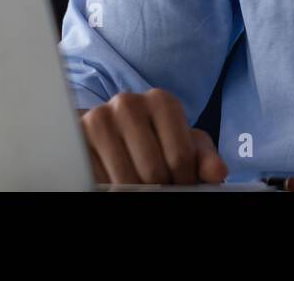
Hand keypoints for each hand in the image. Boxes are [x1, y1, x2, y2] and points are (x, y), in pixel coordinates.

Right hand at [79, 89, 227, 184]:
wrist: (115, 132)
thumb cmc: (158, 140)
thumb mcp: (186, 144)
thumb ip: (204, 158)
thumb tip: (217, 173)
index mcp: (161, 100)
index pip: (180, 157)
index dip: (184, 181)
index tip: (180, 185)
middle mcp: (128, 103)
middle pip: (152, 170)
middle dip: (160, 189)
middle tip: (160, 189)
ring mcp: (99, 119)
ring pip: (124, 179)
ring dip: (136, 192)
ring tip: (141, 187)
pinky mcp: (76, 138)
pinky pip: (98, 179)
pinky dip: (111, 188)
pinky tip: (117, 184)